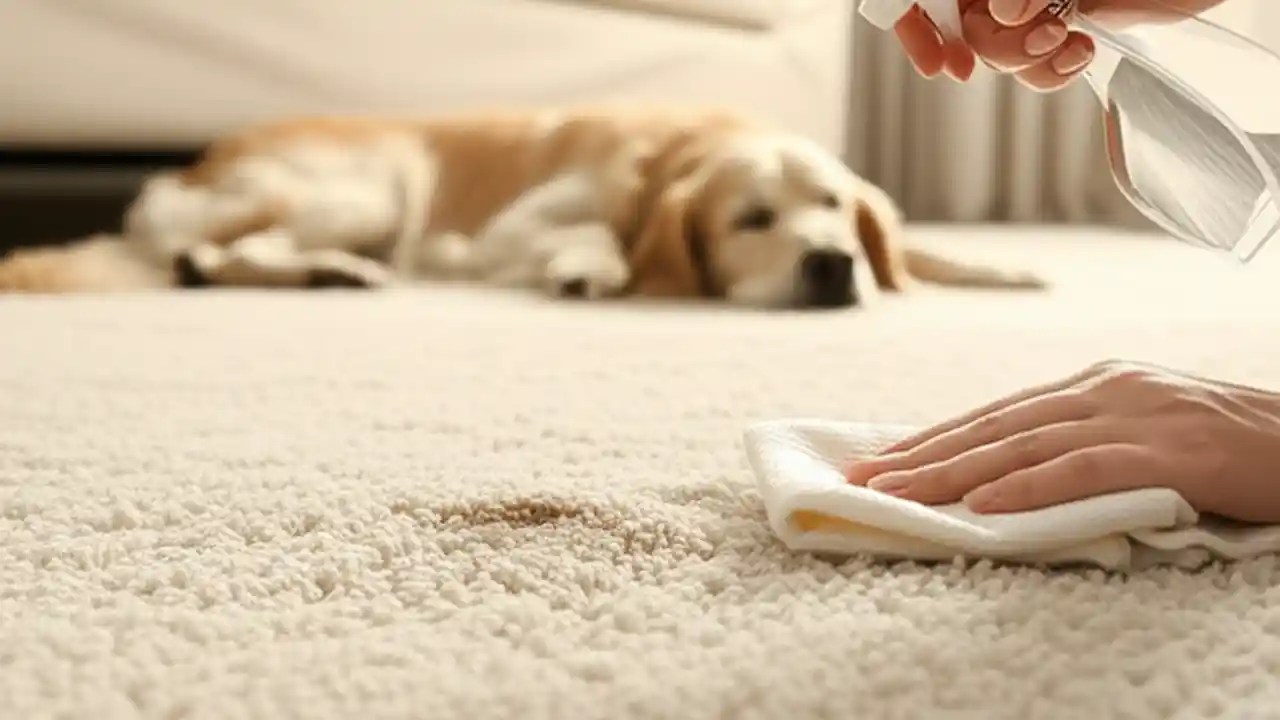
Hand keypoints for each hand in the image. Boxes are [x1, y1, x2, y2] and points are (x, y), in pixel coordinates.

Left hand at [845, 361, 1279, 523]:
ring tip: (901, 492)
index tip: (882, 459)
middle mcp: (1105, 389)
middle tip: (866, 477)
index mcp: (1096, 386)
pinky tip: (986, 505)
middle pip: (996, 425)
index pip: (997, 414)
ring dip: (955, 471)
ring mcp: (1137, 414)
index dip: (936, 437)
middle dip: (925, 452)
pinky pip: (1085, 468)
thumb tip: (1009, 477)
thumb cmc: (1228, 450)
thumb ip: (1083, 445)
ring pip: (1026, 443)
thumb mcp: (1144, 435)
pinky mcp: (1170, 449)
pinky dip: (1031, 487)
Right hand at [895, 0, 1228, 90]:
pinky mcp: (1059, 34)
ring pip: (993, 55)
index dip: (916, 26)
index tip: (940, 65)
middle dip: (994, 47)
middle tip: (1041, 39)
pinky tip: (1078, 54)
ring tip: (1066, 41)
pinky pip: (1030, 72)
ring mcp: (1031, 7)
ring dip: (1027, 62)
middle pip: (959, 29)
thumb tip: (1003, 11)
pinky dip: (1050, 74)